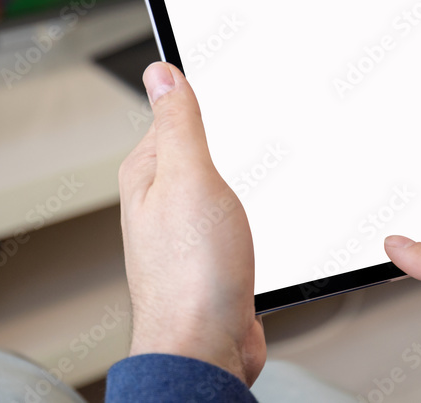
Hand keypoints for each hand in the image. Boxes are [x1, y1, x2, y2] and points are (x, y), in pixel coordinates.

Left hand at [118, 62, 264, 385]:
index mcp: (149, 172)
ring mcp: (190, 229)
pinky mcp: (215, 256)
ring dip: (250, 180)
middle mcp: (164, 199)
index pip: (174, 113)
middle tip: (264, 132)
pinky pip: (240, 218)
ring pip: (227, 185)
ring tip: (271, 173)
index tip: (239, 85)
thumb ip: (178, 124)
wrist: (207, 348)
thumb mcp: (188, 178)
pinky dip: (259, 212)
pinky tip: (271, 215)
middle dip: (236, 140)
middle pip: (205, 148)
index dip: (207, 96)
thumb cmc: (190, 275)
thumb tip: (160, 73)